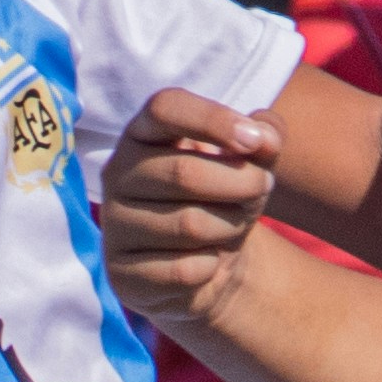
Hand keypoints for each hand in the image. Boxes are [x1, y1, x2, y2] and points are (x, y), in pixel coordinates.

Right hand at [102, 89, 281, 331]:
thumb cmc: (225, 198)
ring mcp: (115, 225)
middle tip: (261, 189)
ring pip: (189, 225)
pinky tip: (208, 261)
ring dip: (231, 226)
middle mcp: (118, 174)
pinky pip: (183, 270)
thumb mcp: (251, 162)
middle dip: (241, 183)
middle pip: (184, 172)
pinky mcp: (122, 273)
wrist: (209, 265)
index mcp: (143, 133)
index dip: (213, 119)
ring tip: (233, 225)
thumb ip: (264, 137)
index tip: (255, 141)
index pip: (164, 109)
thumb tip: (265, 138)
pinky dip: (211, 266)